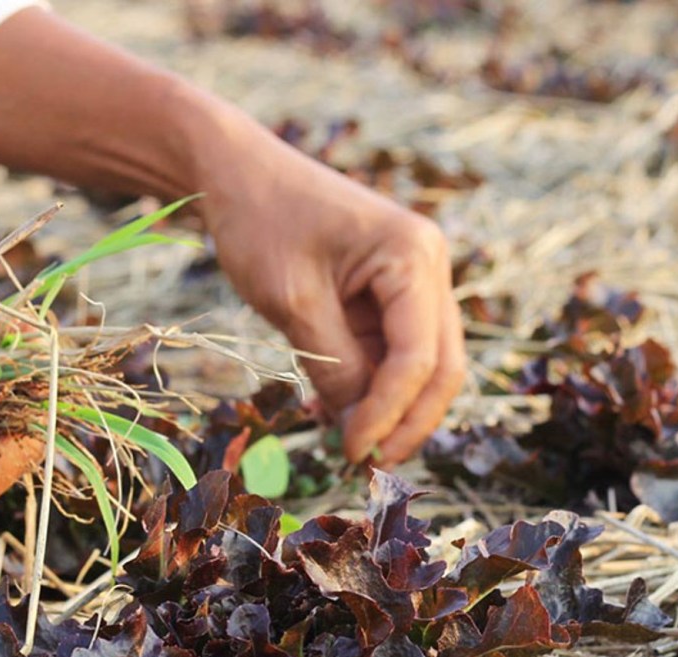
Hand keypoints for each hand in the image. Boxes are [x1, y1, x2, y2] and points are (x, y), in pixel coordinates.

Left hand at [0, 10, 466, 465]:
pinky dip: (374, 387)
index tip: (351, 453)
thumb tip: (359, 429)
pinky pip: (395, 351)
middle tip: (364, 465)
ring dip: (392, 409)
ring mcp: (416, 277)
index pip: (420, 357)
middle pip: (441, 367)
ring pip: (425, 365)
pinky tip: (339, 415)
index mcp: (413, 255)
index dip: (389, 414)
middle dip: (407, 422)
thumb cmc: (260, 222)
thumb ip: (333, 367)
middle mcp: (430, 264)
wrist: (235, 170)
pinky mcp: (392, 291)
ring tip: (349, 447)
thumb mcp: (291, 302)